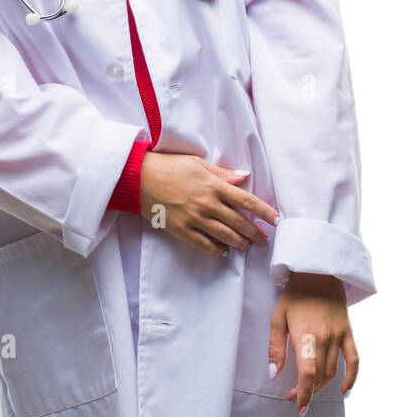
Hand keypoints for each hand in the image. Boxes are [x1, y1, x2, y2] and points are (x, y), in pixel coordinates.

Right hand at [138, 152, 278, 257]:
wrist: (140, 178)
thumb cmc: (170, 166)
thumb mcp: (199, 164)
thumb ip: (223, 173)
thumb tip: (244, 176)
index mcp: (214, 185)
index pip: (247, 201)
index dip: (264, 212)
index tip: (277, 220)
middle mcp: (207, 204)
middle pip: (239, 222)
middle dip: (255, 233)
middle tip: (265, 241)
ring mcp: (194, 218)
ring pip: (224, 236)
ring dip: (240, 243)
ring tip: (249, 248)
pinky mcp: (181, 229)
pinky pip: (203, 244)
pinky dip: (216, 250)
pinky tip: (224, 252)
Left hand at [268, 272, 358, 415]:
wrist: (319, 273)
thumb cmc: (295, 294)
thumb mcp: (278, 317)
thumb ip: (276, 347)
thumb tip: (274, 373)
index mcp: (305, 335)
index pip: (308, 372)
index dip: (304, 393)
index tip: (298, 405)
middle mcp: (324, 337)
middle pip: (319, 375)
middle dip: (307, 391)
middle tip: (295, 396)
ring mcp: (338, 335)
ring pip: (332, 370)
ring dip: (321, 385)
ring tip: (309, 389)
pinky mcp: (348, 331)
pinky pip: (354, 358)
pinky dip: (352, 376)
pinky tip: (345, 389)